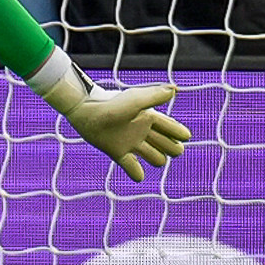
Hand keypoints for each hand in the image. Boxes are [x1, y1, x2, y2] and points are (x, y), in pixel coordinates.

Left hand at [59, 81, 192, 182]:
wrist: (85, 110)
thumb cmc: (110, 104)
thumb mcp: (135, 99)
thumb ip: (154, 96)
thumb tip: (175, 90)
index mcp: (151, 119)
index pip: (176, 131)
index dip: (180, 134)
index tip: (178, 134)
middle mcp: (144, 132)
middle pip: (171, 147)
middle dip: (172, 148)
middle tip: (159, 142)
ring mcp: (132, 143)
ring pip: (157, 158)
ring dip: (156, 159)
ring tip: (146, 151)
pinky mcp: (118, 153)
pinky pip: (134, 169)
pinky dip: (137, 174)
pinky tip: (137, 173)